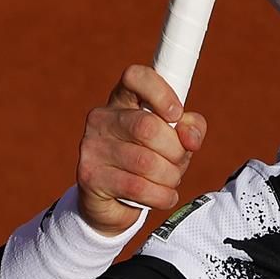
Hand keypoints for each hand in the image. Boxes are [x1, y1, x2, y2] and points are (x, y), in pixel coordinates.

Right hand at [74, 64, 207, 236]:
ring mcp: (92, 146)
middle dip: (175, 151)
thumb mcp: (174, 140)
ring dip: (170, 177)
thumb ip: (189, 129)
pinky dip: (161, 195)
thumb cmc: (148, 161)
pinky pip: (138, 187)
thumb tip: (189, 137)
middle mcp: (102, 118)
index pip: (135, 76)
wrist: (112, 202)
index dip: (161, 92)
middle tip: (178, 162)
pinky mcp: (89, 175)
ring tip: (169, 181)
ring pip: (146, 162)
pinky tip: (162, 195)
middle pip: (148, 127)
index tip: (177, 113)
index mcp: (123, 99)